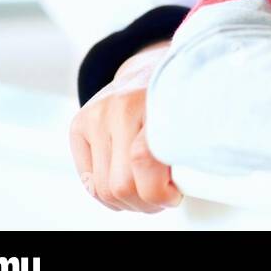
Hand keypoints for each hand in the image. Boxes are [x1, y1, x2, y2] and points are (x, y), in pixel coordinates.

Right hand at [68, 41, 181, 211]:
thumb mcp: (192, 114)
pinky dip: (109, 197)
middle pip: (122, 182)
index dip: (160, 190)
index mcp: (154, 101)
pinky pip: (88, 182)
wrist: (148, 68)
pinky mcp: (78, 125)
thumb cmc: (176, 98)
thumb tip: (191, 186)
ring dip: (129, 202)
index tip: (176, 194)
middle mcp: (119, 106)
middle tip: (164, 197)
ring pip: (104, 188)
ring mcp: (95, 115)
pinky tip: (129, 188)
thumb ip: (189, 144)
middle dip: (146, 201)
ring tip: (148, 192)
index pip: (144, 158)